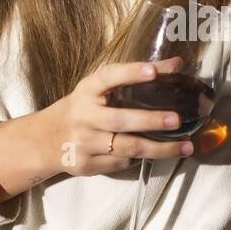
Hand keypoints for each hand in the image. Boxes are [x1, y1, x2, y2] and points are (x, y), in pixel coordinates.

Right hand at [37, 59, 195, 177]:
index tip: (153, 72)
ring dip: (160, 149)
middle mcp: (83, 115)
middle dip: (150, 120)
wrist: (45, 139)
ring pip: (127, 147)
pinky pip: (121, 162)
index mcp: (87, 90)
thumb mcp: (100, 89)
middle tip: (177, 120)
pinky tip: (155, 154)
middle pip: (121, 120)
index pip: (108, 77)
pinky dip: (139, 158)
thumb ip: (135, 77)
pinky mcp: (86, 164)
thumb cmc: (84, 108)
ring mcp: (83, 142)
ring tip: (185, 146)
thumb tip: (177, 64)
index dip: (131, 73)